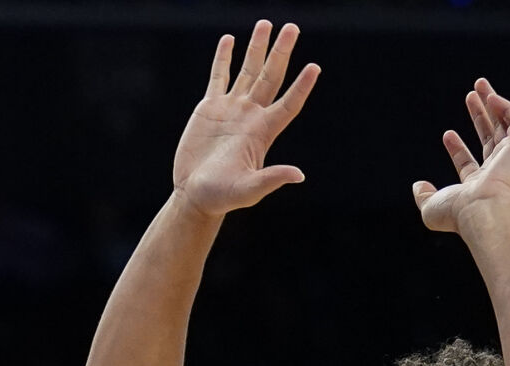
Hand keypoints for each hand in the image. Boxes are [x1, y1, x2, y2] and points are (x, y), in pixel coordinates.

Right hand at [172, 20, 319, 218]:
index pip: (288, 103)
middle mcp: (250, 116)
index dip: (301, 86)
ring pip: (247, 72)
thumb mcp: (249, 190)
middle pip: (270, 77)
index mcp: (262, 132)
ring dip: (256, 49)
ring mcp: (230, 110)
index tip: (314, 67)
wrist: (194, 195)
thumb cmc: (222, 197)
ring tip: (265, 24)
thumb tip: (299, 175)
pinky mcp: (209, 109)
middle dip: (281, 52)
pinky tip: (229, 40)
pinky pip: (218, 77)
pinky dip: (224, 59)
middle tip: (292, 27)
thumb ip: (271, 179)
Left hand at [412, 79, 509, 233]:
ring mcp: (508, 159)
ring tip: (479, 84)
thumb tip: (417, 186)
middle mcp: (494, 172)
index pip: (468, 163)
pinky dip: (505, 108)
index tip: (446, 134)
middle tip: (470, 95)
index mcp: (476, 186)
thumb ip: (423, 196)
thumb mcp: (431, 208)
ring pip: (503, 125)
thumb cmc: (458, 213)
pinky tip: (491, 97)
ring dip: (492, 103)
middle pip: (488, 138)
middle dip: (479, 116)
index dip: (456, 148)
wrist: (481, 210)